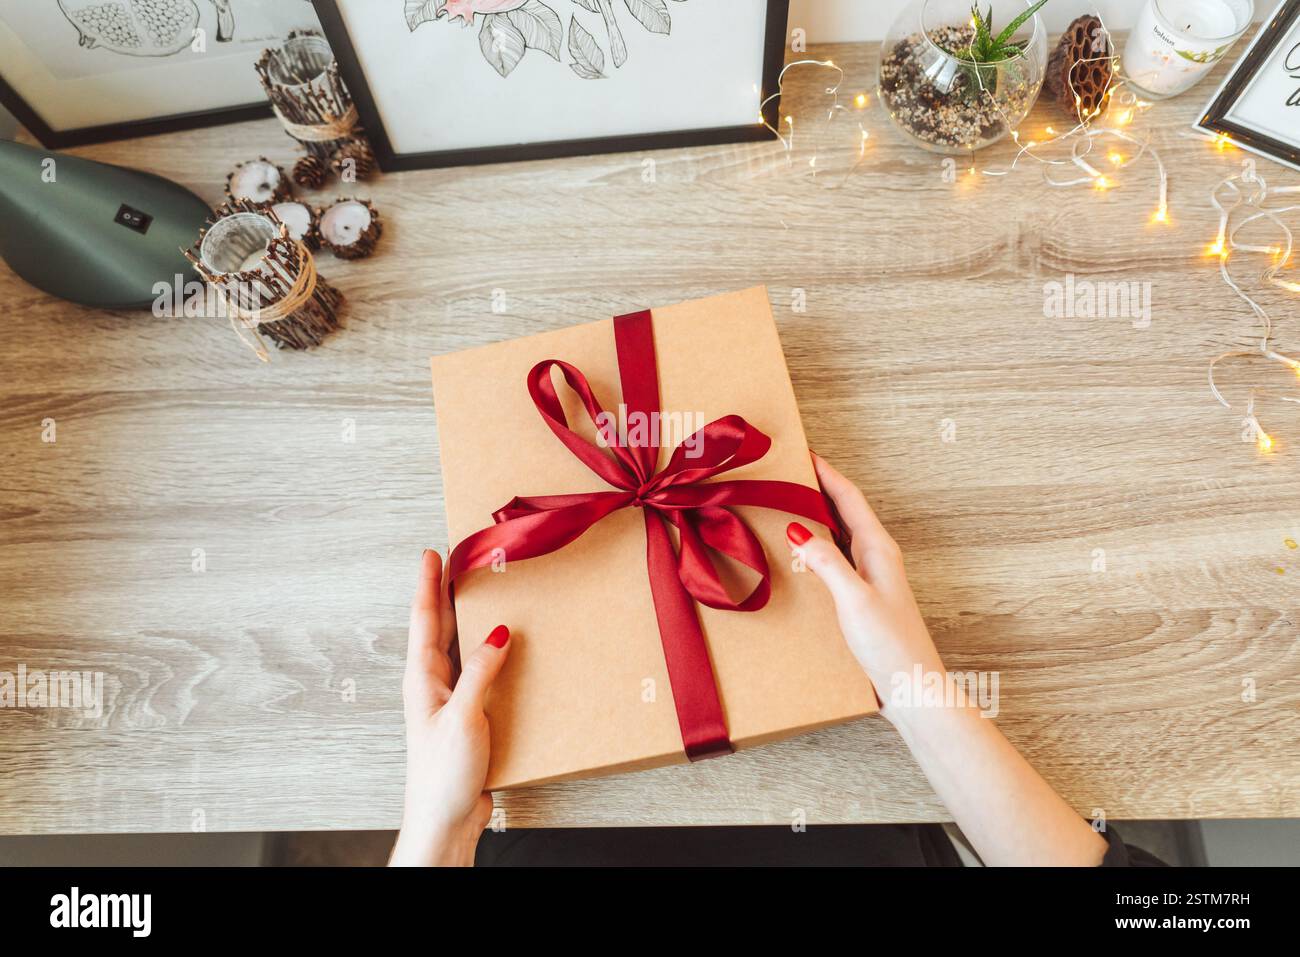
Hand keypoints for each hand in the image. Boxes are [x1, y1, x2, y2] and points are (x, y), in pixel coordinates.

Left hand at [389, 549, 510, 866]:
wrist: (444, 820)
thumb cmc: (442, 775)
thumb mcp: (463, 718)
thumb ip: (479, 673)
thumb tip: (498, 633)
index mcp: (423, 679)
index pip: (426, 619)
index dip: (429, 585)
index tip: (432, 553)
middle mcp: (433, 684)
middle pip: (439, 627)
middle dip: (446, 593)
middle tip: (456, 561)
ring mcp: (448, 700)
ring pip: (457, 647)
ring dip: (465, 620)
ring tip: (476, 592)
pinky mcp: (466, 716)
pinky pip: (476, 672)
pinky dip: (487, 653)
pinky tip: (501, 648)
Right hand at [786, 453, 944, 726]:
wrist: (911, 686)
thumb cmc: (890, 644)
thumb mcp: (853, 599)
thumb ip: (826, 562)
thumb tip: (797, 529)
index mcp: (877, 549)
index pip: (848, 498)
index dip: (825, 473)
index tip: (803, 452)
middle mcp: (875, 557)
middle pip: (843, 511)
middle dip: (817, 488)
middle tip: (788, 473)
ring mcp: (869, 577)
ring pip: (839, 535)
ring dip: (816, 517)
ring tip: (787, 504)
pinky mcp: (862, 597)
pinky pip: (835, 559)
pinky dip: (816, 547)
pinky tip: (799, 555)